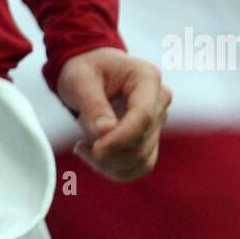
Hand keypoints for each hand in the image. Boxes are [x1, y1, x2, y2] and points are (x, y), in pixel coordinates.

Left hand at [56, 46, 170, 181]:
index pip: (143, 116)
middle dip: (110, 154)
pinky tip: (93, 156)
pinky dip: (115, 169)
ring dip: (110, 165)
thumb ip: (93, 105)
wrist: (91, 70)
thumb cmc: (85, 69)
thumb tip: (105, 133)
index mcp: (147, 77)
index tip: (95, 149)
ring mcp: (158, 121)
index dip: (120, 139)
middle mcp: (159, 100)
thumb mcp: (79, 80)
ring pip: (142, 160)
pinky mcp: (150, 138)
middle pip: (142, 143)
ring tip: (83, 149)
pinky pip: (139, 166)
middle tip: (80, 147)